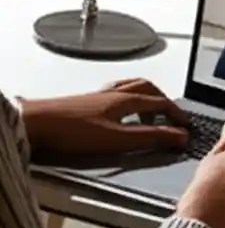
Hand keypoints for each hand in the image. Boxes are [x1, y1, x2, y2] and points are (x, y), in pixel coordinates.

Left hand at [19, 79, 190, 156]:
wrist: (36, 123)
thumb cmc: (73, 132)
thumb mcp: (118, 139)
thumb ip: (151, 138)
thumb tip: (181, 136)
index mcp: (127, 101)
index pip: (161, 103)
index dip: (177, 115)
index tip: (186, 127)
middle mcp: (115, 93)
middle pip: (148, 89)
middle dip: (164, 101)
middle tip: (172, 116)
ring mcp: (99, 96)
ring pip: (131, 88)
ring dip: (146, 97)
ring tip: (150, 111)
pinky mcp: (86, 102)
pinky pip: (115, 92)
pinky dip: (127, 98)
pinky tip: (120, 110)